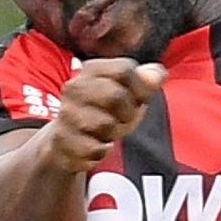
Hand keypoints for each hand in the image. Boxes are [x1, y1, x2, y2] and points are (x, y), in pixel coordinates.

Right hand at [44, 58, 165, 171]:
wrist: (66, 140)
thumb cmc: (103, 112)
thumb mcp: (128, 94)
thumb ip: (145, 82)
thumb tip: (158, 73)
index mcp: (91, 69)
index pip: (125, 69)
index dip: (140, 87)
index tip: (136, 98)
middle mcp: (74, 87)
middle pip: (116, 96)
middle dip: (127, 113)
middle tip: (120, 119)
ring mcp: (66, 113)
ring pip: (106, 124)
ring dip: (112, 133)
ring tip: (104, 131)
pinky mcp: (62, 139)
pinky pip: (95, 148)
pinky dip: (101, 151)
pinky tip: (93, 145)